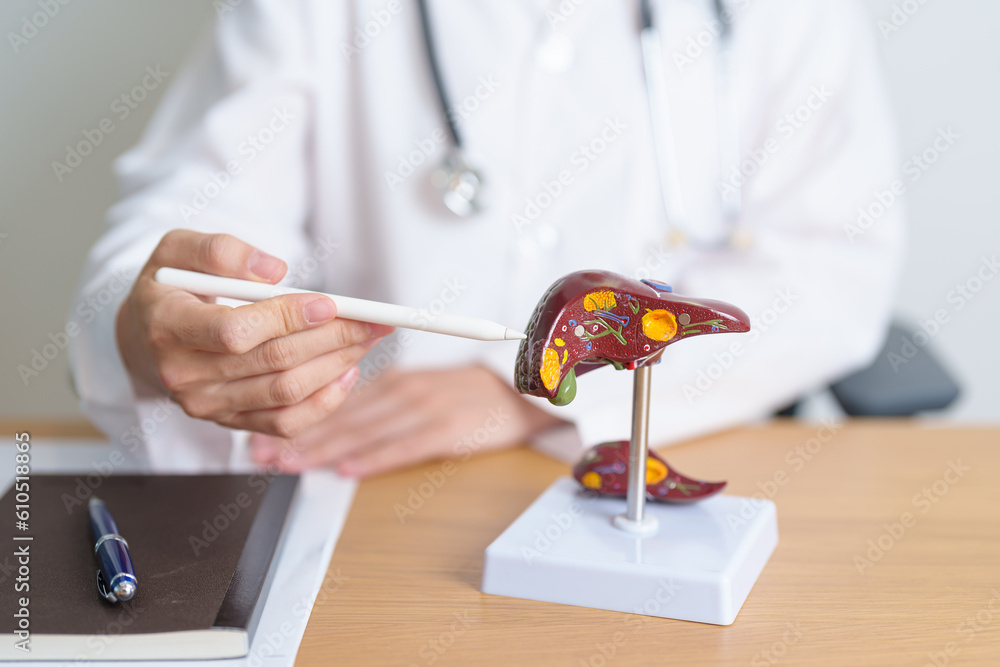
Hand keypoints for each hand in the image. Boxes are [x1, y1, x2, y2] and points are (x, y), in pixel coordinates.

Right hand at [116, 230, 392, 437]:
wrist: (145, 336)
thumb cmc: (171, 287)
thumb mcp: (178, 249)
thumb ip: (219, 250)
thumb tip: (273, 271)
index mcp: (167, 326)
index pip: (236, 332)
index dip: (288, 318)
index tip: (330, 303)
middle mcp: (184, 375)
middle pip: (273, 363)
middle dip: (332, 339)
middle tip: (373, 320)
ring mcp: (207, 405)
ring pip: (286, 393)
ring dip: (337, 365)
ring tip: (367, 338)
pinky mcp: (230, 422)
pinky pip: (286, 423)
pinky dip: (325, 401)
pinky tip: (347, 372)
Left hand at [248, 365, 567, 476]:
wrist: (522, 396)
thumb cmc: (466, 396)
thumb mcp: (420, 389)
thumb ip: (378, 404)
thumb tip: (328, 426)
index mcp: (394, 379)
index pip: (335, 401)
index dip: (296, 417)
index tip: (262, 433)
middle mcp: (404, 389)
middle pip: (342, 415)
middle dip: (297, 435)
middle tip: (262, 454)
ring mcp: (426, 407)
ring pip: (364, 429)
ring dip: (323, 448)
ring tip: (289, 464)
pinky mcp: (449, 427)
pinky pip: (405, 444)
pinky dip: (375, 457)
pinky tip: (348, 468)